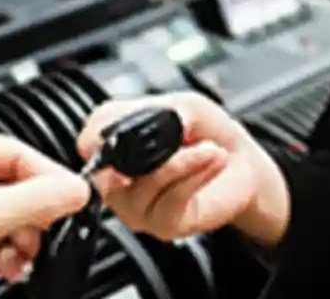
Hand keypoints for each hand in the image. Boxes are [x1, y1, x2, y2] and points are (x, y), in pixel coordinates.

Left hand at [0, 124, 90, 298]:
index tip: (74, 203)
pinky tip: (1, 269)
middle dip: (29, 219)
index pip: (17, 152)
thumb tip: (74, 189)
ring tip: (18, 260)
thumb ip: (35, 201)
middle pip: (7, 188)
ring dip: (12, 241)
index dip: (49, 180)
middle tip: (40, 239)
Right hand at [77, 92, 290, 249]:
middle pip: (110, 168)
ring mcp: (135, 206)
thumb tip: (154, 120)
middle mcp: (117, 180)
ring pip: (144, 184)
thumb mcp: (187, 105)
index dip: (104, 136)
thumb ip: (164, 110)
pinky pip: (170, 200)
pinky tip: (212, 160)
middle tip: (178, 135)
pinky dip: (195, 174)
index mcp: (114, 144)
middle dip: (148, 148)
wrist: (241, 164)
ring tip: (209, 147)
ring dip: (183, 161)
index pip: (88, 140)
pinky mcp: (161, 224)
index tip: (127, 129)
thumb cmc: (207, 134)